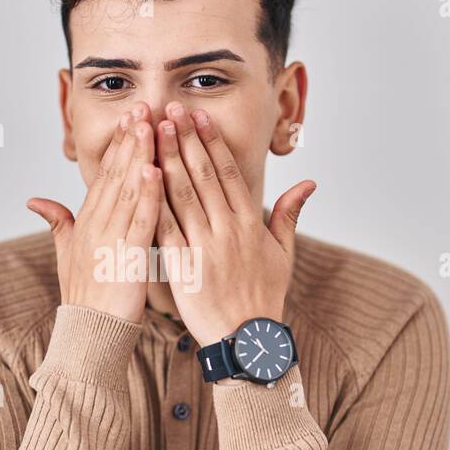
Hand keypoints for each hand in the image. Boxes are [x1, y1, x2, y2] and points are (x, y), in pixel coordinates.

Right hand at [28, 104, 162, 322]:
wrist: (90, 333)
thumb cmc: (85, 298)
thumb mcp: (66, 255)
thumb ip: (56, 223)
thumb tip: (34, 200)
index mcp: (87, 223)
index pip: (104, 175)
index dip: (117, 145)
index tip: (131, 118)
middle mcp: (96, 226)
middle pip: (115, 175)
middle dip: (129, 140)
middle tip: (143, 108)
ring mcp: (111, 240)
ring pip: (128, 190)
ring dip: (140, 157)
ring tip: (150, 127)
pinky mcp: (127, 258)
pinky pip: (139, 221)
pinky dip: (147, 195)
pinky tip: (155, 171)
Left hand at [153, 102, 314, 345]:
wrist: (247, 340)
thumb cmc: (263, 298)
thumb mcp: (283, 254)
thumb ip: (289, 214)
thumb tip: (308, 183)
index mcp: (249, 223)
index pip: (230, 172)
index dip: (212, 142)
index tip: (199, 116)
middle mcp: (228, 230)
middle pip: (204, 175)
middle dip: (186, 139)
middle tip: (170, 110)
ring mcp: (205, 247)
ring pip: (184, 195)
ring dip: (168, 159)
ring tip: (154, 132)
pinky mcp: (184, 267)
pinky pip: (166, 229)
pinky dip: (154, 202)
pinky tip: (141, 178)